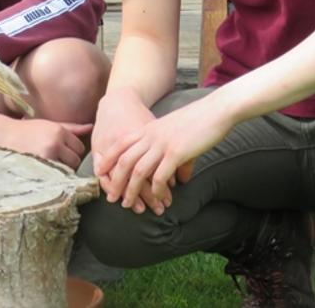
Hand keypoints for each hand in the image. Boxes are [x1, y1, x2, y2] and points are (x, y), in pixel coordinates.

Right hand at [0, 113, 91, 167]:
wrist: (4, 136)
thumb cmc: (28, 130)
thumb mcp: (49, 125)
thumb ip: (71, 128)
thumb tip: (90, 126)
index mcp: (59, 131)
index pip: (80, 148)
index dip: (72, 152)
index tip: (62, 152)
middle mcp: (55, 142)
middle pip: (75, 160)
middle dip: (68, 162)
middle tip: (55, 160)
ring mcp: (48, 156)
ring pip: (67, 170)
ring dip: (61, 171)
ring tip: (49, 165)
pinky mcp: (40, 167)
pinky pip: (56, 176)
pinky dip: (53, 176)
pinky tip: (45, 171)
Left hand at [97, 95, 228, 214]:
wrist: (215, 110)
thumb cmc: (199, 122)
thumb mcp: (178, 135)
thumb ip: (174, 155)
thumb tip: (181, 179)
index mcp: (148, 129)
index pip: (120, 145)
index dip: (108, 159)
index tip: (99, 172)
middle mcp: (151, 136)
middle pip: (124, 160)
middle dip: (115, 180)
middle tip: (110, 196)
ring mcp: (163, 144)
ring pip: (138, 170)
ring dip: (131, 189)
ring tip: (127, 203)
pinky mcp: (177, 152)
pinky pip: (160, 174)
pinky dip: (155, 188)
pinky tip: (156, 197)